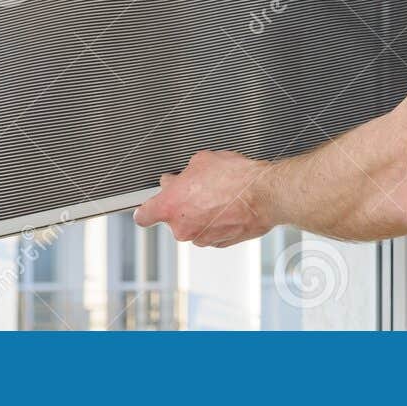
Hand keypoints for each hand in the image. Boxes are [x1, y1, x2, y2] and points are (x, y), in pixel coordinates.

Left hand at [132, 150, 277, 246]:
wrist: (264, 195)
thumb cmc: (235, 178)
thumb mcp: (200, 161)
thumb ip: (182, 175)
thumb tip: (178, 180)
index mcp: (171, 207)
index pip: (143, 216)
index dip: (146, 209)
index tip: (148, 207)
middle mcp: (183, 228)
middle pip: (173, 218)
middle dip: (182, 204)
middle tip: (198, 188)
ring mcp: (201, 238)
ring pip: (193, 225)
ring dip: (200, 214)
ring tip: (218, 195)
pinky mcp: (219, 244)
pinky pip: (210, 231)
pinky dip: (216, 222)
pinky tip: (227, 206)